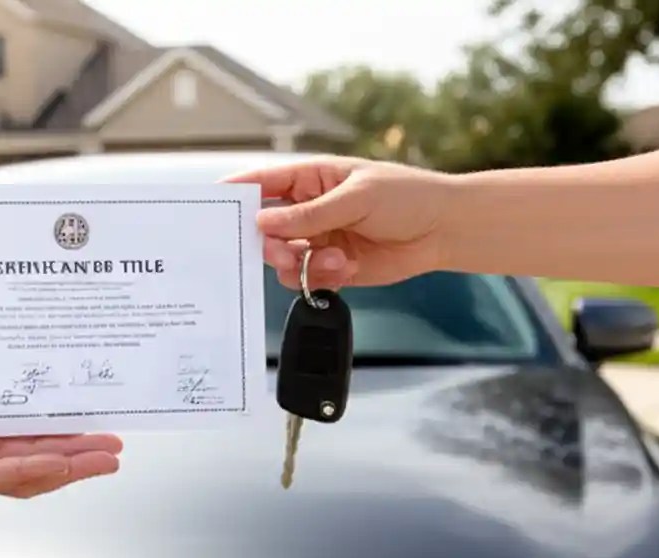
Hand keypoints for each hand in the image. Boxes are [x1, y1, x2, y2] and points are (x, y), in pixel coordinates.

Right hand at [221, 156, 458, 288]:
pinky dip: (320, 278)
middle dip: (271, 244)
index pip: (262, 183)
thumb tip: (264, 221)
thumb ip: (309, 214)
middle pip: (264, 230)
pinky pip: (306, 279)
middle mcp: (307, 210)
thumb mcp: (356, 197)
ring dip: (300, 264)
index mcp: (309, 179)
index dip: (237, 194)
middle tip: (287, 252)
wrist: (443, 230)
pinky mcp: (331, 266)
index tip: (215, 207)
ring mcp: (318, 239)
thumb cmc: (407, 196)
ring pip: (282, 259)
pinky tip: (346, 267)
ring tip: (332, 260)